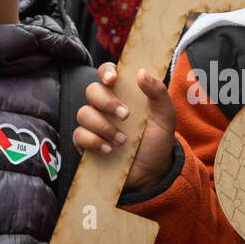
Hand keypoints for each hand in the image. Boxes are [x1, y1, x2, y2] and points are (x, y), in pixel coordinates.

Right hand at [74, 63, 175, 192]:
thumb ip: (158, 93)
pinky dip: (93, 141)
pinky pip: (79, 135)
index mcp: (124, 93)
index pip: (107, 73)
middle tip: (125, 116)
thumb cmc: (157, 139)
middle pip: (92, 90)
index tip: (113, 80)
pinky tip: (109, 150)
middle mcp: (105, 105)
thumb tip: (142, 73)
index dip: (106, 72)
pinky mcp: (87, 143)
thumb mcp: (165, 116)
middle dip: (107, 102)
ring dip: (104, 126)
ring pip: (84, 113)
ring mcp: (95, 124)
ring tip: (122, 140)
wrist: (152, 172)